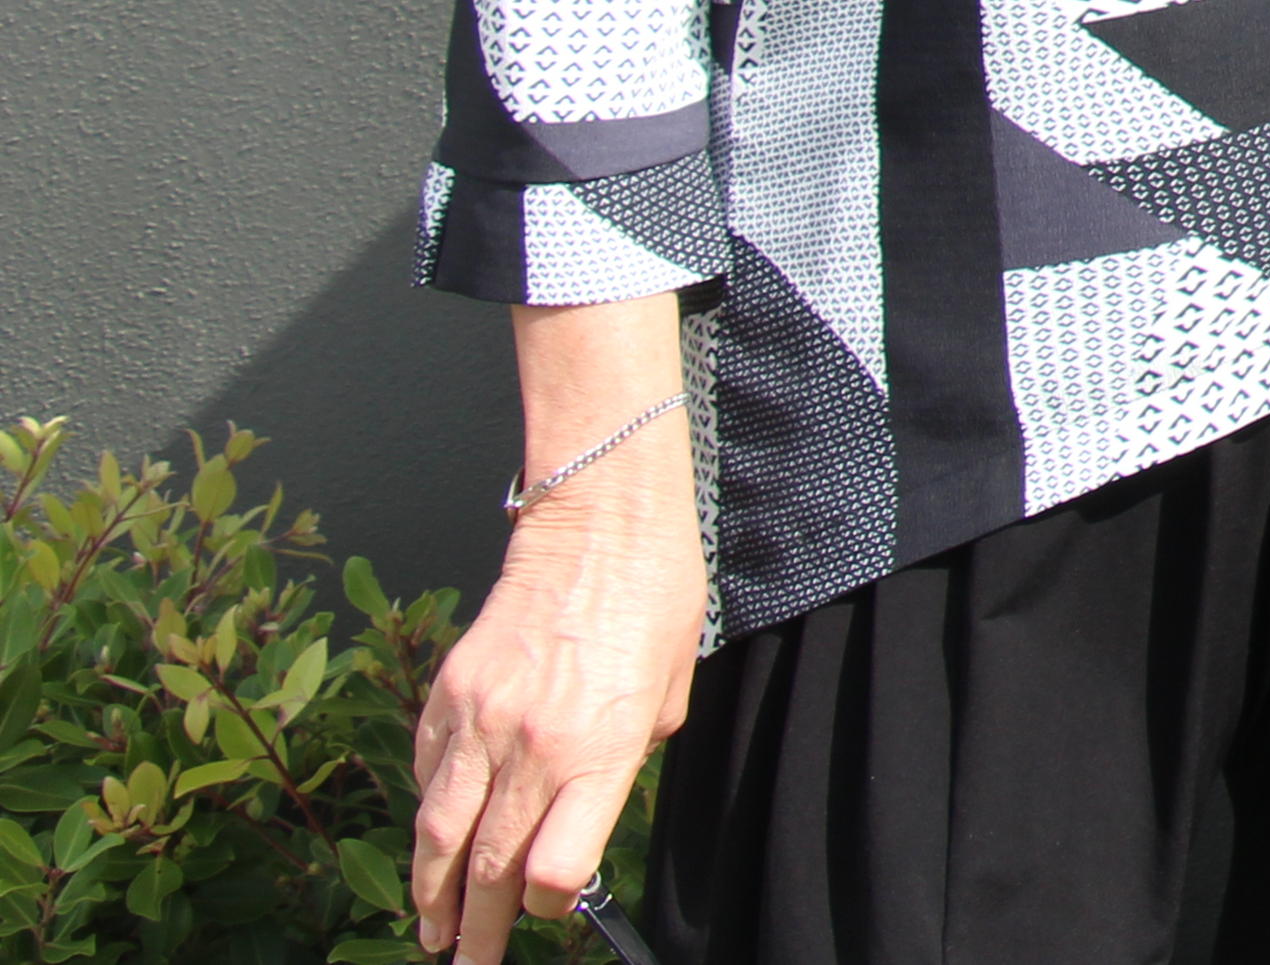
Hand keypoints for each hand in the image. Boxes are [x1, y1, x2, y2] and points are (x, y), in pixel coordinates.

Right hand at [412, 307, 705, 953]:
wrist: (599, 521)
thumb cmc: (653, 597)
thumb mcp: (669, 690)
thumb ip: (628, 757)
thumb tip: (592, 802)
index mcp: (598, 752)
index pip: (556, 870)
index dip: (552, 903)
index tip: (552, 907)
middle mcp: (533, 746)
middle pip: (487, 867)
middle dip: (475, 929)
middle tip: (467, 963)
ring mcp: (481, 720)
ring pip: (439, 832)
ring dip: (430, 892)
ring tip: (430, 932)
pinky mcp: (449, 692)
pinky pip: (429, 771)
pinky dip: (428, 811)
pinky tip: (432, 837)